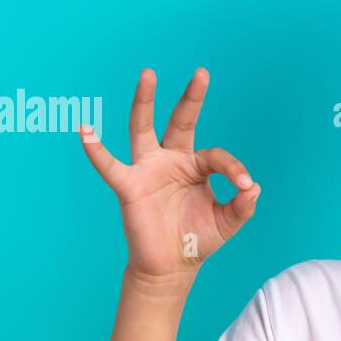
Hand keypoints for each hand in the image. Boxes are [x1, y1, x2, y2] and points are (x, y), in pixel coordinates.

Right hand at [78, 68, 259, 286]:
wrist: (172, 267)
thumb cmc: (198, 240)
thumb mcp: (228, 223)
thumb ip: (243, 206)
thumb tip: (255, 187)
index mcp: (196, 166)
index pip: (217, 156)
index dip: (234, 169)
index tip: (245, 186)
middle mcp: (171, 160)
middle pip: (180, 121)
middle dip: (191, 98)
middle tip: (202, 73)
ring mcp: (148, 169)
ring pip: (143, 128)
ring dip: (145, 101)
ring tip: (149, 74)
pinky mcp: (129, 186)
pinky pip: (109, 165)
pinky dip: (95, 149)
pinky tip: (84, 130)